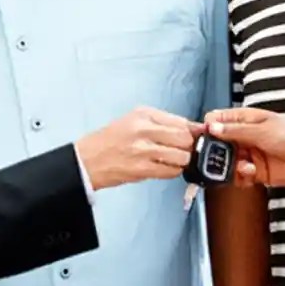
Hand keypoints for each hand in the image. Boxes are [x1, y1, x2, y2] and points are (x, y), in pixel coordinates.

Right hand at [75, 106, 203, 189]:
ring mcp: (143, 150)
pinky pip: (170, 171)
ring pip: (181, 156)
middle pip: (185, 138)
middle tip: (183, 150)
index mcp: (144, 114)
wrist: (87, 160)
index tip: (197, 137)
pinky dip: (172, 171)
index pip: (181, 122)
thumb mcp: (135, 121)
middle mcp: (144, 129)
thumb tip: (195, 129)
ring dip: (181, 161)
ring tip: (172, 160)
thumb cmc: (110, 140)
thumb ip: (164, 123)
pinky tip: (164, 167)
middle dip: (189, 147)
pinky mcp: (142, 169)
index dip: (193, 132)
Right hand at [204, 108, 284, 187]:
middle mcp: (244, 137)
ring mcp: (248, 154)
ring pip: (226, 161)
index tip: (207, 137)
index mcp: (245, 120)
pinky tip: (250, 173)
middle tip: (221, 157)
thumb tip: (212, 127)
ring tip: (243, 167)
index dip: (210, 127)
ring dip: (230, 166)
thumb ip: (235, 131)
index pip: (218, 120)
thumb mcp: (261, 131)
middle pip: (219, 143)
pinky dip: (240, 177)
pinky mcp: (254, 171)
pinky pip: (238, 176)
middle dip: (217, 152)